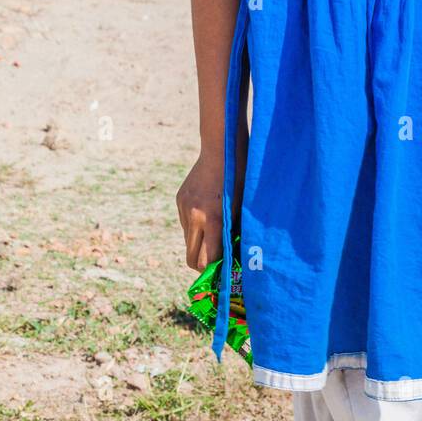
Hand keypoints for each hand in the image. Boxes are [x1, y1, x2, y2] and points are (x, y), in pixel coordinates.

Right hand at [176, 153, 229, 271]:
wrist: (221, 149)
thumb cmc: (240, 179)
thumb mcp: (242, 208)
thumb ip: (233, 233)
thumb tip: (230, 258)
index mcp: (213, 219)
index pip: (207, 260)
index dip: (215, 270)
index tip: (224, 272)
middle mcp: (194, 216)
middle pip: (192, 258)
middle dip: (203, 265)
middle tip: (217, 264)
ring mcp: (184, 208)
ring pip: (188, 241)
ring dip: (200, 244)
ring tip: (215, 235)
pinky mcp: (180, 200)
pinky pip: (186, 224)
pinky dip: (196, 227)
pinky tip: (208, 214)